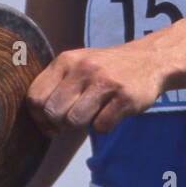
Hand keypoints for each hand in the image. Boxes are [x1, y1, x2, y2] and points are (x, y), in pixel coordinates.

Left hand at [26, 41, 166, 135]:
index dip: (38, 117)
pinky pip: (100, 126)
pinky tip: (110, 113)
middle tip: (74, 118)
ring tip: (93, 113)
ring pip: (74, 121)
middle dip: (60, 123)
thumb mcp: (78, 65)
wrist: (150, 59)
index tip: (50, 124)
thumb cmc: (107, 69)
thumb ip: (56, 85)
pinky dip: (103, 127)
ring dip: (82, 125)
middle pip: (53, 112)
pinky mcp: (125, 97)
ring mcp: (105, 82)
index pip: (35, 97)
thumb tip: (39, 120)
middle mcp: (84, 68)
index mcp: (66, 60)